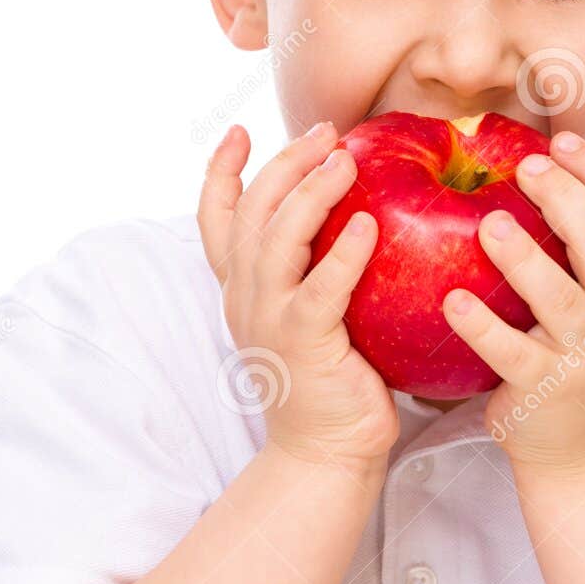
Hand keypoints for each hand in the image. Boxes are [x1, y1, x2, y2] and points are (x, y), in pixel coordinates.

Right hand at [198, 121, 399, 470]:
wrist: (327, 452)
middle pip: (251, 212)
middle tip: (325, 133)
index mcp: (242, 288)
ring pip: (277, 239)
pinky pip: (321, 288)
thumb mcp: (311, 315)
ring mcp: (269, 319)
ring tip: (345, 160)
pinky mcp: (303, 343)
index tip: (239, 131)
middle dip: (285, 162)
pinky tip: (369, 223)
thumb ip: (315, 268)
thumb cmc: (334, 379)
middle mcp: (246, 298)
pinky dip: (343, 252)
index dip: (220, 171)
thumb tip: (358, 211)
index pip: (215, 219)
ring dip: (311, 192)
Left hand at [440, 130, 584, 474]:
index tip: (563, 141)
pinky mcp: (545, 390)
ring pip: (560, 299)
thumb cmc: (581, 356)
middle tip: (524, 167)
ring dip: (524, 256)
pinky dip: (481, 325)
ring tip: (488, 223)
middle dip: (565, 198)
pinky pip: (509, 352)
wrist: (584, 450)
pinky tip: (451, 299)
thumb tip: (540, 166)